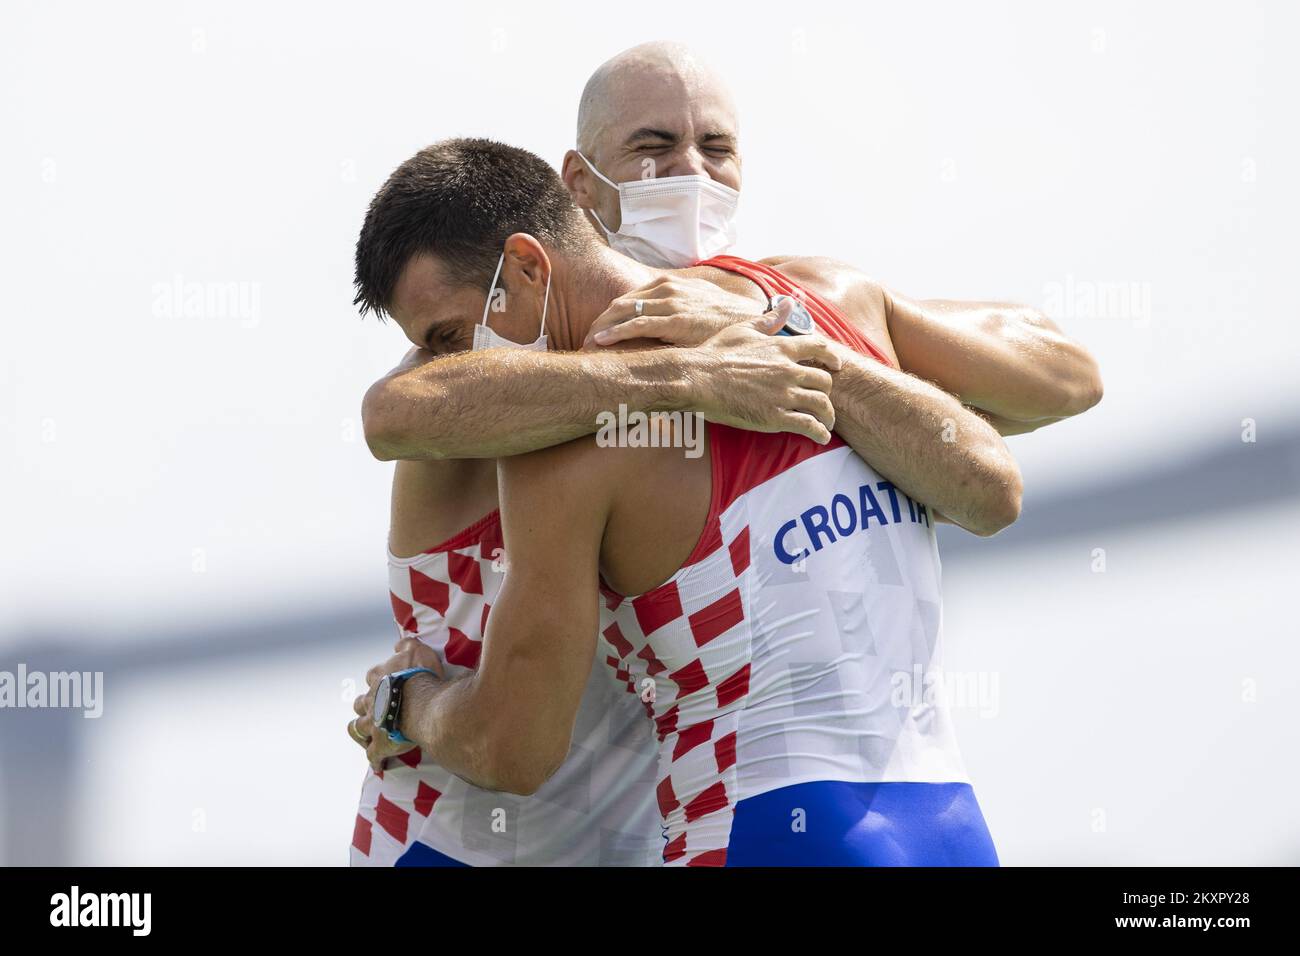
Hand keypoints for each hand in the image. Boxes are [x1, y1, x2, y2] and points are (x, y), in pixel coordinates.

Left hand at [349, 637, 444, 771]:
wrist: (420, 702)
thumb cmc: (420, 675)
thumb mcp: (417, 650)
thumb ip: (406, 645)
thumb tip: (397, 644)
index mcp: (377, 677)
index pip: (372, 676)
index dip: (378, 679)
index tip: (387, 682)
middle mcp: (369, 699)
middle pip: (359, 703)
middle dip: (365, 706)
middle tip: (376, 710)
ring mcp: (372, 722)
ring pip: (356, 727)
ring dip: (361, 730)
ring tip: (369, 734)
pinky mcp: (379, 743)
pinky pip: (372, 754)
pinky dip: (374, 759)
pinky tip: (378, 764)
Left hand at [584, 275, 765, 348]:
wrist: (751, 322)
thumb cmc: (724, 320)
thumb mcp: (698, 304)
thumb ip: (678, 308)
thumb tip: (665, 323)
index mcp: (669, 284)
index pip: (629, 298)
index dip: (609, 316)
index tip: (596, 332)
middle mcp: (666, 288)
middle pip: (620, 304)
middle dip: (599, 322)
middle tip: (584, 341)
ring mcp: (670, 303)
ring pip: (623, 312)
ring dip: (601, 329)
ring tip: (586, 345)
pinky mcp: (675, 320)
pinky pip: (637, 324)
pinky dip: (615, 333)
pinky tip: (600, 343)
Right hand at [688, 317, 842, 443]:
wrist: (698, 379)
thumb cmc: (715, 354)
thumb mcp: (743, 329)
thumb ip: (769, 320)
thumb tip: (787, 304)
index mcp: (781, 348)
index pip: (819, 348)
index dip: (832, 357)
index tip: (837, 365)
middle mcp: (788, 370)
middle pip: (824, 380)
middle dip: (827, 391)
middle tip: (825, 400)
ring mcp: (783, 394)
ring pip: (821, 404)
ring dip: (828, 415)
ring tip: (827, 422)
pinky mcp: (775, 417)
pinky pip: (808, 425)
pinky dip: (819, 432)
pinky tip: (821, 437)